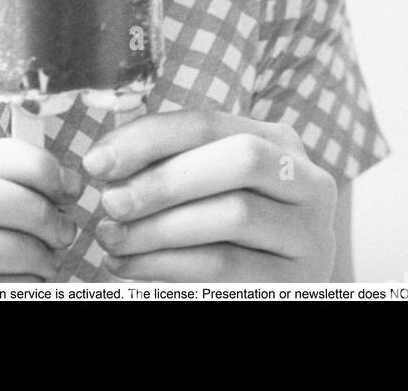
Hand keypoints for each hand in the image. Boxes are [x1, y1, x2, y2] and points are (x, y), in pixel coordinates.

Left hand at [84, 109, 337, 281]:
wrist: (273, 284)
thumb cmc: (227, 228)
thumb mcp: (207, 184)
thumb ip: (169, 161)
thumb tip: (104, 160)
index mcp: (279, 140)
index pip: (209, 123)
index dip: (149, 138)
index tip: (96, 162)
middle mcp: (308, 180)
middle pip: (238, 161)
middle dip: (163, 180)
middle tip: (108, 202)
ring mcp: (311, 233)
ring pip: (232, 215)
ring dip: (159, 228)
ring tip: (111, 239)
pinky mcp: (300, 280)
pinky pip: (228, 266)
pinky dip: (169, 266)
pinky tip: (131, 267)